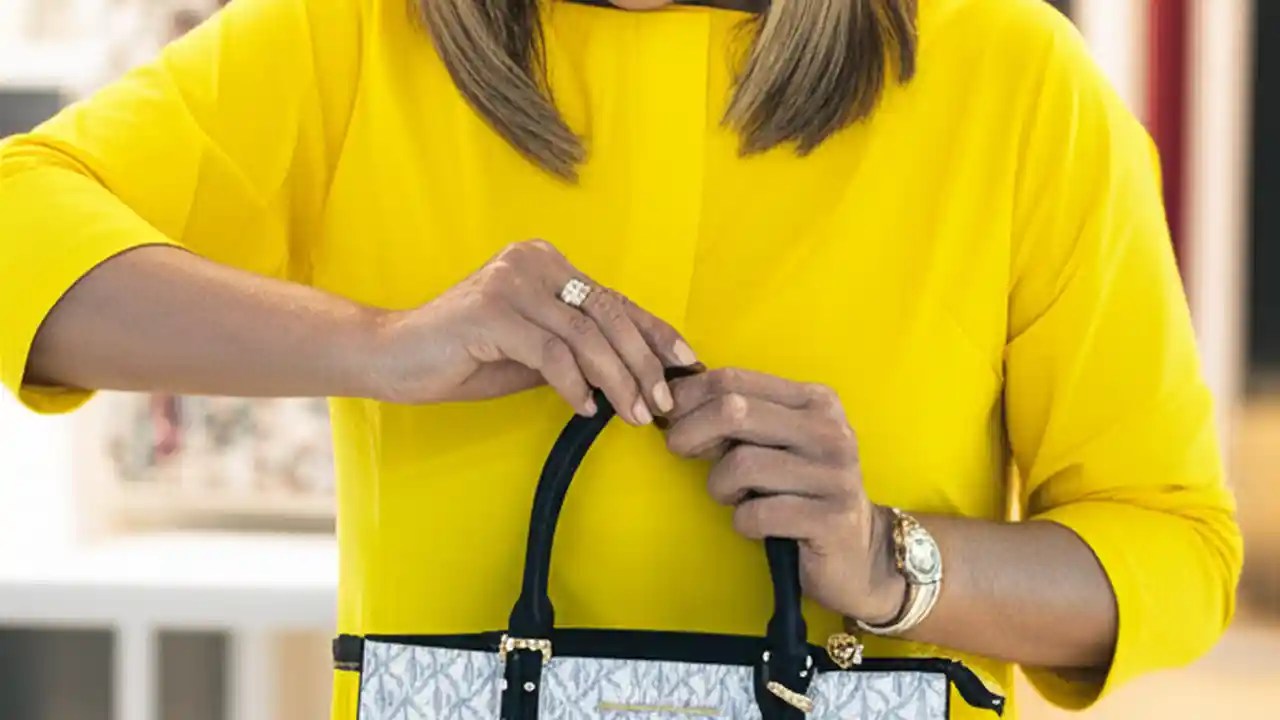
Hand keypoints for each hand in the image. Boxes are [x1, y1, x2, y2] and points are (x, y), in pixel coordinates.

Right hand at [372, 240, 695, 424]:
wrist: (391, 356)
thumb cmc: (463, 356)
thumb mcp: (532, 351)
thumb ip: (576, 349)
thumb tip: (635, 373)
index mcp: (545, 263)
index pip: (612, 298)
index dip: (653, 331)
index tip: (684, 362)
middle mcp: (531, 261)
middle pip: (606, 314)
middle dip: (642, 362)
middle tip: (659, 401)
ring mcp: (510, 283)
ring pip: (585, 334)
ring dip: (616, 379)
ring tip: (632, 413)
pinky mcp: (490, 312)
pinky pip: (550, 351)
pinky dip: (573, 383)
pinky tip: (584, 407)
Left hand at [664, 368, 905, 622]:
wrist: (858, 553)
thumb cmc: (801, 491)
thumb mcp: (774, 444)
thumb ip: (736, 418)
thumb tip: (672, 400)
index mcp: (815, 400)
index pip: (736, 380)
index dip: (689, 396)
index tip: (668, 417)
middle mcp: (830, 430)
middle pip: (734, 411)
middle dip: (691, 431)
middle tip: (678, 450)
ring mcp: (835, 475)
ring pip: (741, 464)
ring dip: (719, 485)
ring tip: (731, 496)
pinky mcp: (831, 519)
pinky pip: (757, 513)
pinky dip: (742, 520)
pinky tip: (754, 524)